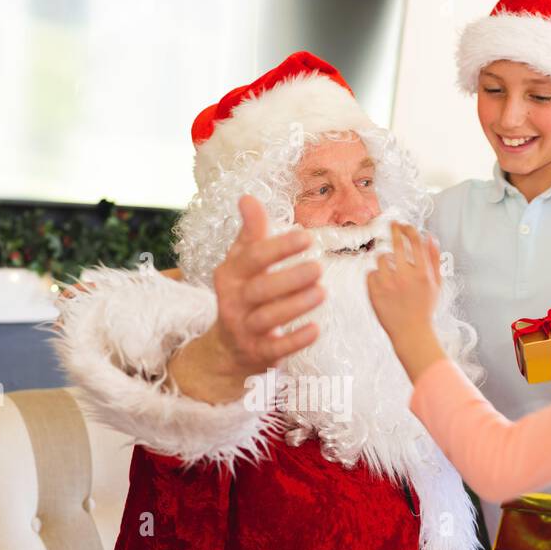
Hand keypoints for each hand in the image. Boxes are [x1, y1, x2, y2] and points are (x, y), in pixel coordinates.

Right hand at [168, 195, 323, 402]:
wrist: (228, 347)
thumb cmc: (243, 294)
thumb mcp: (242, 263)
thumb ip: (250, 233)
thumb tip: (248, 197)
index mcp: (230, 275)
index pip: (253, 257)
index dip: (279, 247)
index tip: (306, 237)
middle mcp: (233, 301)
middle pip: (260, 289)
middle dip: (289, 277)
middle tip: (319, 267)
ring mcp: (244, 329)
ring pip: (267, 318)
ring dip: (296, 305)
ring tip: (322, 292)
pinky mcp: (257, 352)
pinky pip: (276, 347)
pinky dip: (296, 340)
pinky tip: (316, 329)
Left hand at [367, 222, 446, 380]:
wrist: (411, 333)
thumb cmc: (425, 307)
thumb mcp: (436, 284)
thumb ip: (433, 259)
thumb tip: (430, 236)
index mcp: (422, 273)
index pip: (414, 241)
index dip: (408, 229)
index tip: (404, 224)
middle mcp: (405, 276)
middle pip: (396, 244)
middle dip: (394, 230)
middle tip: (392, 225)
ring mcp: (388, 284)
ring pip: (380, 258)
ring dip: (385, 259)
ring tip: (390, 268)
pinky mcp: (374, 293)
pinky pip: (370, 274)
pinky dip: (376, 276)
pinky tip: (383, 284)